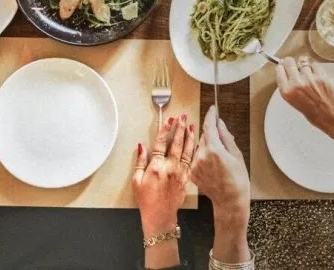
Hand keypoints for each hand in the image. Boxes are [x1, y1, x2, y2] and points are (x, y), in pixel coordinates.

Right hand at [133, 114, 194, 235]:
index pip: (161, 143)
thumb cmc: (146, 199)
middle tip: (182, 118)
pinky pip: (191, 161)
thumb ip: (139, 161)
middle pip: (176, 144)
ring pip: (186, 151)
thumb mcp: (136, 180)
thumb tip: (141, 146)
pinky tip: (196, 143)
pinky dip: (194, 151)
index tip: (169, 120)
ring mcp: (180, 173)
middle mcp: (170, 168)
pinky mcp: (186, 178)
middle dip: (179, 129)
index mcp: (156, 167)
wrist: (160, 215)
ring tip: (191, 126)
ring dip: (189, 137)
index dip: (165, 130)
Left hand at [190, 106, 248, 223]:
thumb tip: (219, 123)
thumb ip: (226, 137)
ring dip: (206, 147)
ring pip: (199, 147)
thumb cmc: (238, 180)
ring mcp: (194, 164)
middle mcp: (201, 155)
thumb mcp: (236, 155)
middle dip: (211, 135)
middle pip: (203, 136)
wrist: (230, 201)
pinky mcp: (191, 172)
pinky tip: (212, 166)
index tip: (212, 109)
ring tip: (218, 159)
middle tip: (222, 143)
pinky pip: (196, 158)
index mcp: (214, 150)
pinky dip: (202, 157)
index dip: (211, 115)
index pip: (209, 125)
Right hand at [275, 56, 333, 147]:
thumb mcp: (296, 103)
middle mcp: (297, 84)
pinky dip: (317, 68)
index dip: (283, 67)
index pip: (279, 70)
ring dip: (306, 67)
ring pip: (304, 62)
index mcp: (287, 92)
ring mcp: (310, 79)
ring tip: (311, 76)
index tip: (285, 66)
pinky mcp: (322, 76)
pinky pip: (316, 65)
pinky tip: (319, 76)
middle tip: (296, 66)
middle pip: (289, 61)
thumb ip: (290, 88)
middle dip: (292, 63)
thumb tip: (289, 75)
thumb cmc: (317, 115)